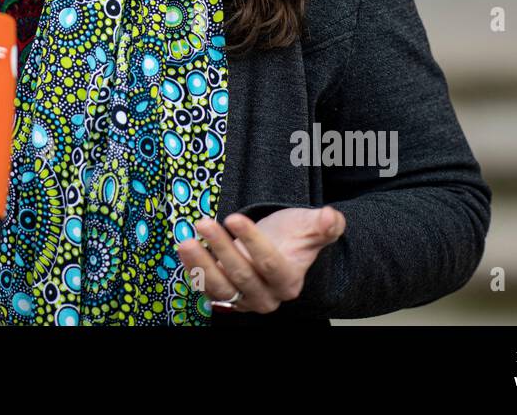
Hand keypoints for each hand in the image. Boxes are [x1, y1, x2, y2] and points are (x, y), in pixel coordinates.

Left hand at [176, 206, 345, 313]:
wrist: (275, 249)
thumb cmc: (291, 237)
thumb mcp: (308, 227)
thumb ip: (324, 225)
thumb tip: (332, 217)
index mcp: (289, 282)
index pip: (270, 263)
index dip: (251, 241)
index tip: (234, 217)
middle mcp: (266, 297)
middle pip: (242, 275)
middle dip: (221, 248)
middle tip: (203, 222)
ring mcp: (243, 300)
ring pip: (221, 287)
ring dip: (201, 264)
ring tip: (186, 241)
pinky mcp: (225, 297)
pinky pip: (207, 288)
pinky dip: (193, 270)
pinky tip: (184, 251)